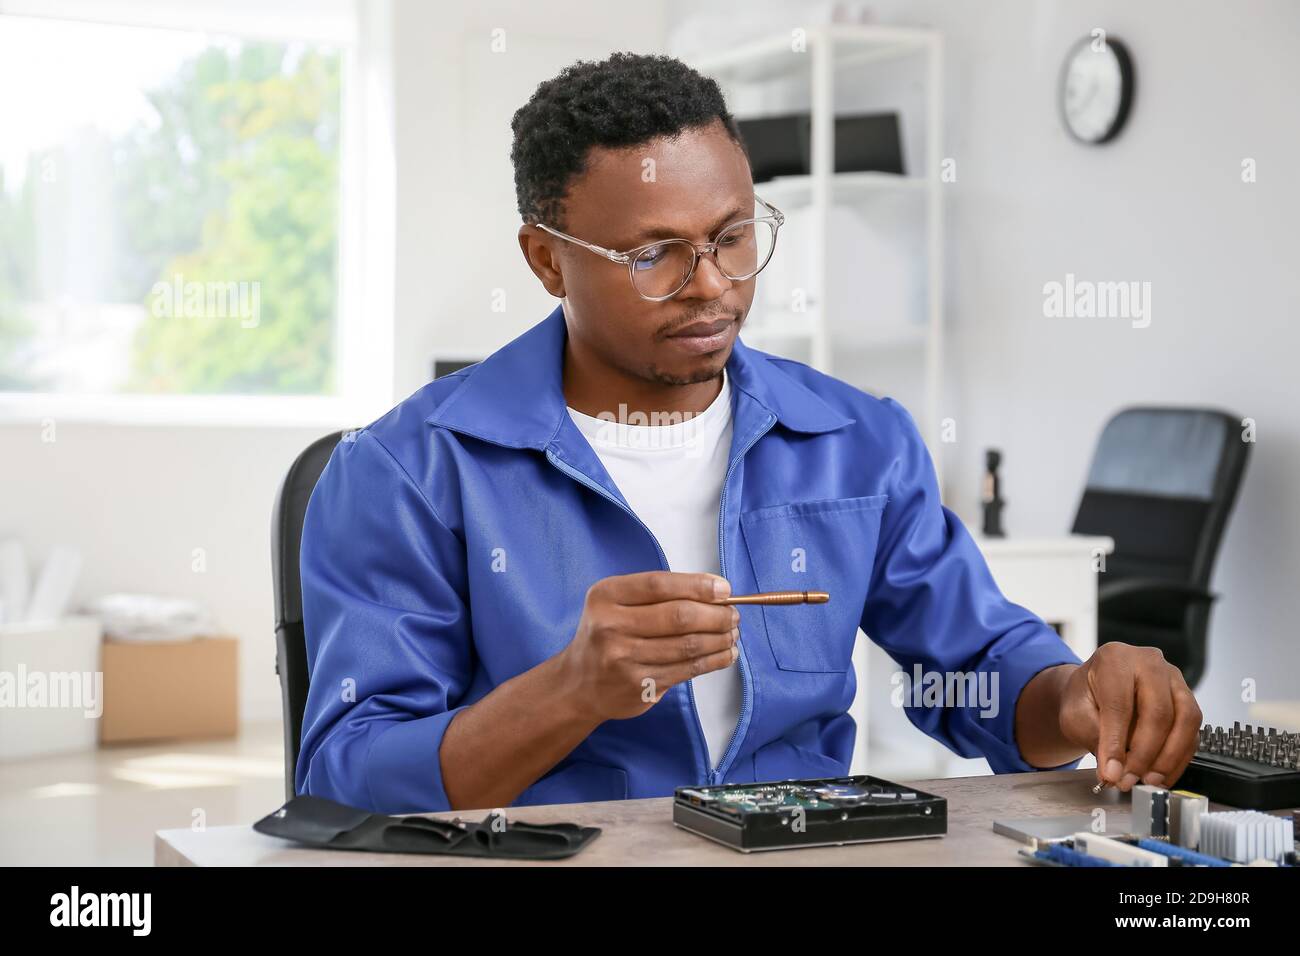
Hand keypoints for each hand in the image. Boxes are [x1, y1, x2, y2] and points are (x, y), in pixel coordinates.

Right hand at [557, 571, 740, 721]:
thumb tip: (716, 592)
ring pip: (687, 646)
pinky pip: (687, 670)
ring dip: (719, 639)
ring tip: (732, 633)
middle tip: (732, 615)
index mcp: (606, 596)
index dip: (697, 586)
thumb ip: (657, 595)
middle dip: (716, 614)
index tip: (724, 589)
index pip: (659, 585)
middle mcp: (610, 626)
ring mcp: (624, 659)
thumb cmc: (607, 633)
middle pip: (678, 616)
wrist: (578, 683)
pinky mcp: (639, 686)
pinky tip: (725, 654)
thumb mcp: (617, 602)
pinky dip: (714, 660)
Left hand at [1058, 642, 1202, 790]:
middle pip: (1159, 712)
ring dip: (1168, 758)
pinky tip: (1162, 774)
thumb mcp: (1075, 714)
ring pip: (1185, 720)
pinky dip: (1179, 757)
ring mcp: (1173, 678)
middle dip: (1145, 754)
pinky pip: (1193, 730)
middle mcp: (1149, 662)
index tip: (1112, 773)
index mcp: (1115, 659)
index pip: (1120, 705)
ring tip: (1148, 780)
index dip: (1117, 744)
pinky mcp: (1187, 698)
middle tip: (1129, 779)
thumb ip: (1093, 739)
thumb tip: (1113, 772)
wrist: (1095, 689)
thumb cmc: (1085, 697)